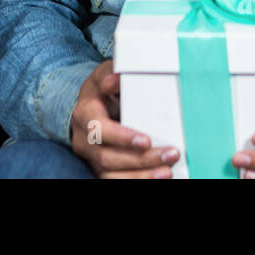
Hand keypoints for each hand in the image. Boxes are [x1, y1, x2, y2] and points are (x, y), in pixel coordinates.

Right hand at [70, 59, 179, 178]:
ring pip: (112, 175)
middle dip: (141, 160)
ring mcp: (92, 158)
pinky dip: (139, 180)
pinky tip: (159, 177)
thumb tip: (112, 81)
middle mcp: (84, 140)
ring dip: (142, 176)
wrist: (91, 104)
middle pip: (108, 158)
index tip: (146, 141)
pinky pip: (117, 180)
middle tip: (170, 154)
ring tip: (167, 171)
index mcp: (85, 115)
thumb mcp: (105, 73)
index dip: (121, 138)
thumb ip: (113, 74)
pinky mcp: (103, 168)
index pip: (99, 130)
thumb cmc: (103, 88)